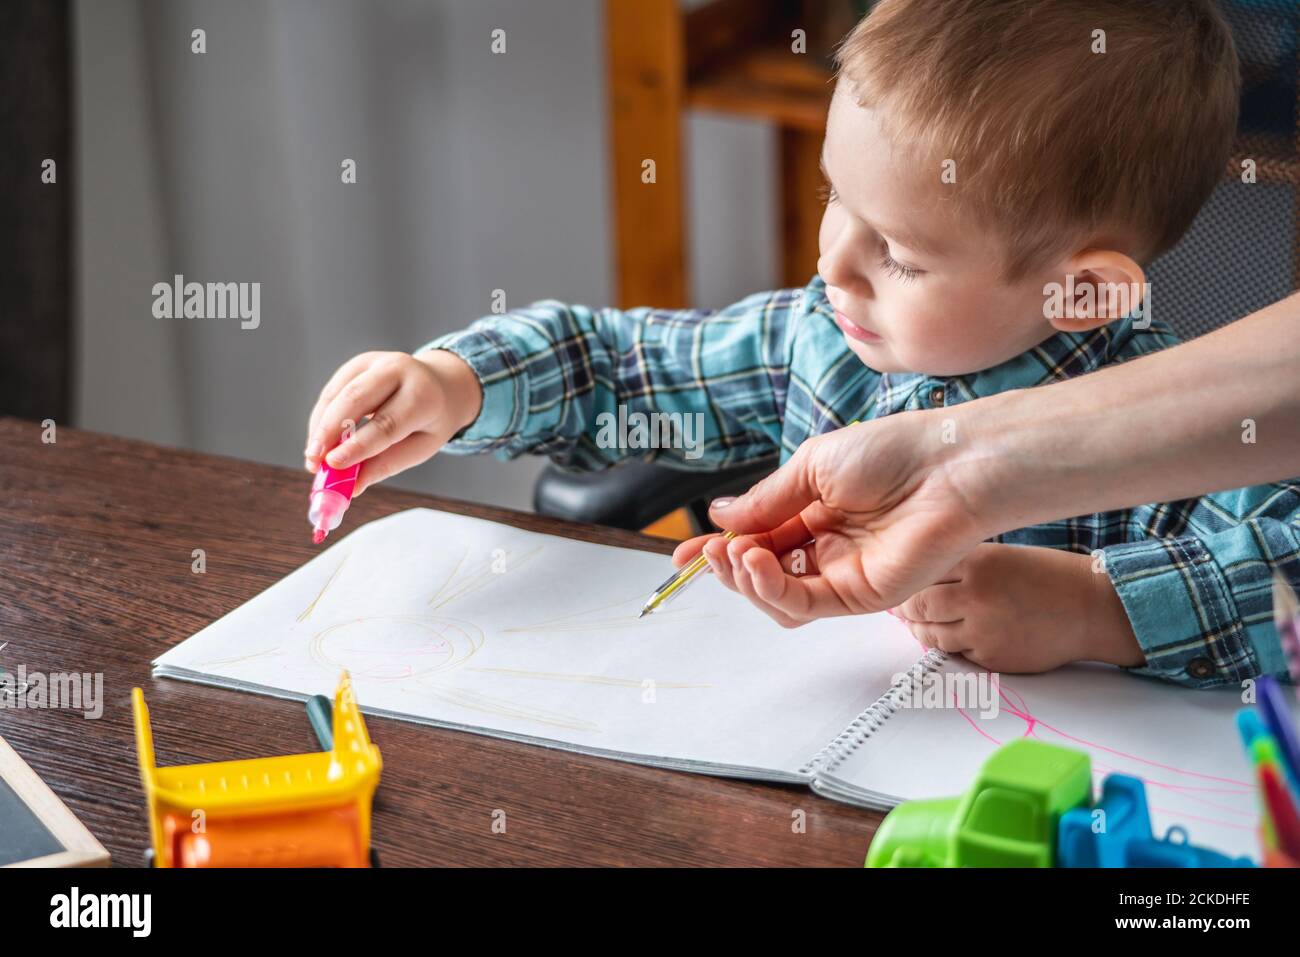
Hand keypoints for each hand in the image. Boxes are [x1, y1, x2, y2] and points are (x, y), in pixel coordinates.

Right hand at [304, 350, 481, 494]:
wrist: (441, 386)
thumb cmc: (430, 422)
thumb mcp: (420, 447)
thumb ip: (386, 465)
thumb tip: (352, 487)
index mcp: (424, 395)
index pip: (387, 423)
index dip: (358, 444)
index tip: (332, 464)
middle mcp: (399, 370)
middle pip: (356, 399)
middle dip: (329, 431)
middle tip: (314, 462)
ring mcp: (376, 361)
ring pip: (338, 393)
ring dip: (320, 428)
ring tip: (313, 459)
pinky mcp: (358, 363)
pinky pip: (332, 391)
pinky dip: (321, 418)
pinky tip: (318, 441)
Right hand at [672, 409, 993, 625]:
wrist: (948, 465)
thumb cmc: (893, 452)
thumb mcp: (812, 465)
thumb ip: (767, 500)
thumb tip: (720, 516)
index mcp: (814, 512)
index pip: (757, 540)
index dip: (719, 549)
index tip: (684, 555)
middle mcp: (826, 548)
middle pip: (761, 574)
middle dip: (727, 567)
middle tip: (709, 553)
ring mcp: (842, 575)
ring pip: (776, 598)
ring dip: (744, 581)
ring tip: (732, 556)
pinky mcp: (860, 596)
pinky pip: (803, 604)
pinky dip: (769, 588)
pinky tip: (754, 562)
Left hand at [893, 543, 1143, 671]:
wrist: (1088, 608)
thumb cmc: (1044, 577)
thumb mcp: (1000, 556)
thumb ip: (959, 566)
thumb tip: (915, 581)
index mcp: (977, 563)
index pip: (920, 574)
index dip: (905, 582)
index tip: (898, 583)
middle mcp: (976, 595)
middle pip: (918, 606)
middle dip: (906, 609)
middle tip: (902, 608)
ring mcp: (982, 630)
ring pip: (931, 634)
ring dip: (921, 630)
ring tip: (921, 623)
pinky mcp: (991, 657)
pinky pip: (956, 652)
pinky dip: (949, 644)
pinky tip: (953, 635)